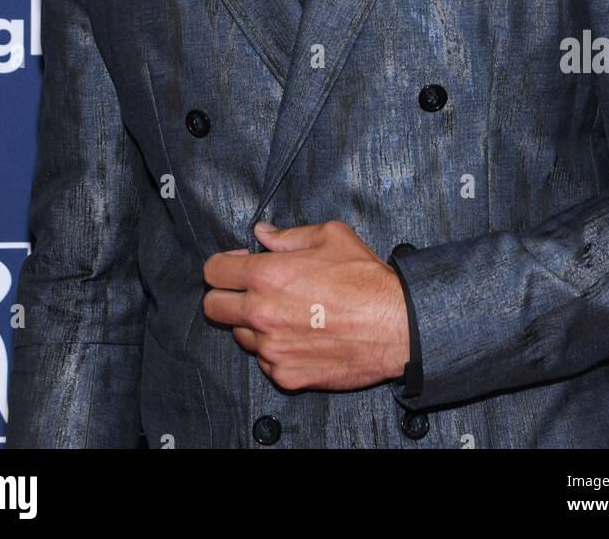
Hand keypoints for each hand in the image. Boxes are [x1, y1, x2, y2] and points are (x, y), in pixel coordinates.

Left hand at [202, 219, 409, 390]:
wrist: (396, 326)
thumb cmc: (365, 278)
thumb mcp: (330, 236)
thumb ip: (288, 236)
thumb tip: (262, 233)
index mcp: (266, 275)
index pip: (212, 272)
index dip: (223, 264)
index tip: (238, 264)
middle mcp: (261, 314)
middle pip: (212, 307)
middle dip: (226, 295)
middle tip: (251, 291)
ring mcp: (271, 349)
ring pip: (240, 336)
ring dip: (253, 324)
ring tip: (285, 314)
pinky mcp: (285, 375)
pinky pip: (264, 361)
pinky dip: (274, 349)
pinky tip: (299, 336)